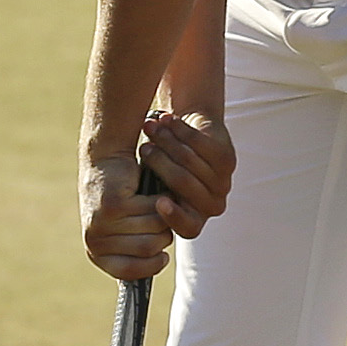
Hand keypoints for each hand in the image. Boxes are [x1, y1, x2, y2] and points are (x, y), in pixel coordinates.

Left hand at [80, 154, 176, 281]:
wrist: (105, 161)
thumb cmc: (124, 200)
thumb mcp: (129, 234)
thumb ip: (138, 254)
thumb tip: (150, 285)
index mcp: (97, 253)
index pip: (132, 272)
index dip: (152, 264)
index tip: (162, 256)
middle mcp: (95, 240)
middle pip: (149, 249)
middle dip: (159, 233)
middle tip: (151, 217)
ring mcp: (103, 223)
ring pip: (154, 229)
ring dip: (160, 214)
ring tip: (148, 203)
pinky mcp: (114, 204)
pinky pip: (154, 211)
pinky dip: (158, 198)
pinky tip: (144, 191)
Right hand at [137, 106, 235, 238]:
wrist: (189, 139)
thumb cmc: (162, 168)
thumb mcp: (150, 183)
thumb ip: (143, 192)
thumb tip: (119, 199)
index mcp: (193, 221)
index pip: (187, 226)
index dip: (173, 215)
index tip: (158, 202)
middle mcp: (211, 207)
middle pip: (182, 182)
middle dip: (159, 161)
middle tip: (143, 147)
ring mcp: (222, 185)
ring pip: (189, 160)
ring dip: (166, 140)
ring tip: (149, 126)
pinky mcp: (227, 161)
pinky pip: (200, 143)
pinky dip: (180, 129)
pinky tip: (166, 119)